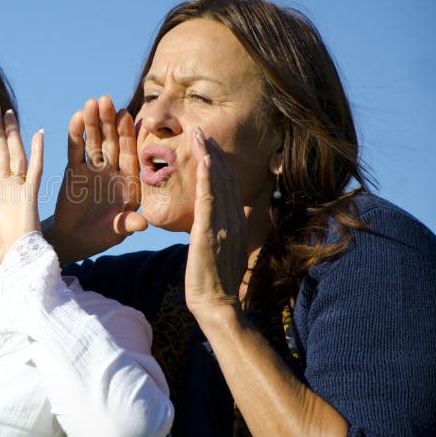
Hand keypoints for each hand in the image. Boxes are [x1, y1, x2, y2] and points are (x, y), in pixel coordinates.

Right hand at [44, 95, 146, 262]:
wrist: (74, 240)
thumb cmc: (99, 237)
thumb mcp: (115, 232)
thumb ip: (126, 224)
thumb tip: (142, 223)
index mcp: (128, 183)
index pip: (130, 155)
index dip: (128, 135)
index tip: (127, 115)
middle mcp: (112, 172)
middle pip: (112, 143)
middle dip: (109, 122)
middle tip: (107, 99)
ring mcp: (93, 169)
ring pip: (94, 142)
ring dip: (93, 123)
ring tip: (91, 103)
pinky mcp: (74, 171)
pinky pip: (76, 150)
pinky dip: (76, 135)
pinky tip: (76, 117)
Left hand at [185, 127, 246, 319]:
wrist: (217, 304)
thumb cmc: (215, 280)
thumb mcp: (224, 250)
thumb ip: (225, 230)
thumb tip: (222, 218)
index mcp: (236, 223)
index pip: (230, 186)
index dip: (221, 163)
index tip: (211, 146)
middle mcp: (233, 220)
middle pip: (226, 179)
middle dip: (214, 153)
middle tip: (203, 131)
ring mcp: (223, 225)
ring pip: (219, 183)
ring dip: (210, 156)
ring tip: (200, 135)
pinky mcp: (209, 233)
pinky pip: (209, 200)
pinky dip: (208, 178)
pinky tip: (203, 160)